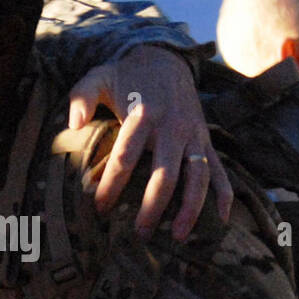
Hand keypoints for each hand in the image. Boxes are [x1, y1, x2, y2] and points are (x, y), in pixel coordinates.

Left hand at [66, 44, 233, 239]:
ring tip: (179, 238)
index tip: (100, 207)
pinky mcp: (205, 141)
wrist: (166, 61)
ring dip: (191, 209)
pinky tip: (221, 220)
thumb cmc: (125, 78)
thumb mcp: (99, 78)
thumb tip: (74, 126)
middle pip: (166, 174)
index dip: (112, 183)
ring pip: (198, 177)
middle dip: (153, 207)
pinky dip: (224, 194)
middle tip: (140, 234)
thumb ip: (82, 98)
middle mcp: (173, 127)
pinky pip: (220, 170)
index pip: (126, 155)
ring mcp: (193, 135)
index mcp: (144, 114)